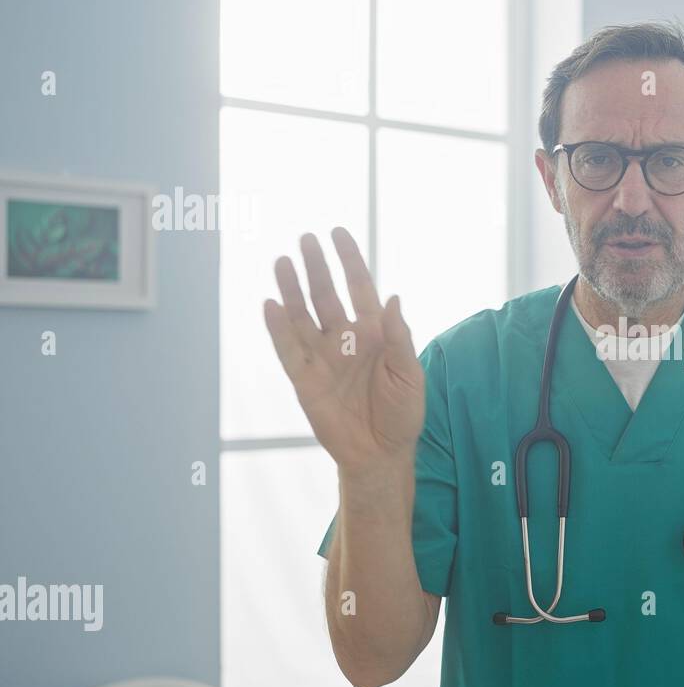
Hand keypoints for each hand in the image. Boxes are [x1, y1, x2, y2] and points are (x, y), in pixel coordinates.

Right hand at [263, 227, 424, 471]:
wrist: (381, 453)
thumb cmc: (402, 413)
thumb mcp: (409, 374)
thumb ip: (399, 337)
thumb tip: (393, 298)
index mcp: (374, 333)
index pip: (360, 288)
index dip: (349, 260)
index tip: (338, 233)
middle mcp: (345, 339)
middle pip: (327, 295)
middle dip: (317, 267)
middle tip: (306, 239)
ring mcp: (323, 357)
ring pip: (303, 316)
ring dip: (292, 290)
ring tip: (283, 261)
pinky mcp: (305, 379)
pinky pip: (288, 349)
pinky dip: (278, 328)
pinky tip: (271, 305)